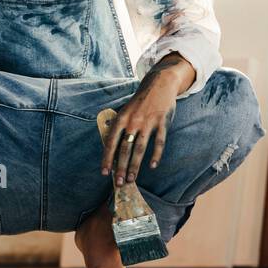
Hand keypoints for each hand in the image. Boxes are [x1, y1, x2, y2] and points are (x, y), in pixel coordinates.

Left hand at [101, 54, 194, 184]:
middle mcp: (133, 121)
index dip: (107, 158)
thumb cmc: (139, 103)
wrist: (159, 84)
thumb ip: (119, 128)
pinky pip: (159, 142)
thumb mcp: (125, 111)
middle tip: (118, 183)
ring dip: (135, 165)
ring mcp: (148, 122)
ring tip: (132, 179)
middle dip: (121, 167)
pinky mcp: (162, 122)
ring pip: (140, 148)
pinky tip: (152, 166)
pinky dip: (156, 155)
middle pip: (125, 148)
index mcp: (121, 118)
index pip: (111, 142)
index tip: (104, 173)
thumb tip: (111, 151)